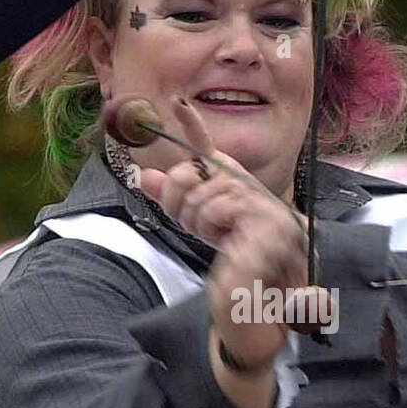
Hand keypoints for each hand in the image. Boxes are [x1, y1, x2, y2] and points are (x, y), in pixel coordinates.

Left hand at [134, 98, 319, 366]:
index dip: (193, 127)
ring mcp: (259, 202)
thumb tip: (142, 175)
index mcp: (234, 185)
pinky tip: (229, 242)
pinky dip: (214, 229)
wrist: (259, 304)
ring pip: (201, 195)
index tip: (177, 103)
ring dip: (199, 222)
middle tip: (198, 227)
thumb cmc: (234, 264)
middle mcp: (249, 188)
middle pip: (191, 175)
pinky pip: (216, 210)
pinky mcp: (263, 220)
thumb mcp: (198, 226)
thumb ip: (173, 199)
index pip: (210, 151)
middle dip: (181, 204)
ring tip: (219, 239)